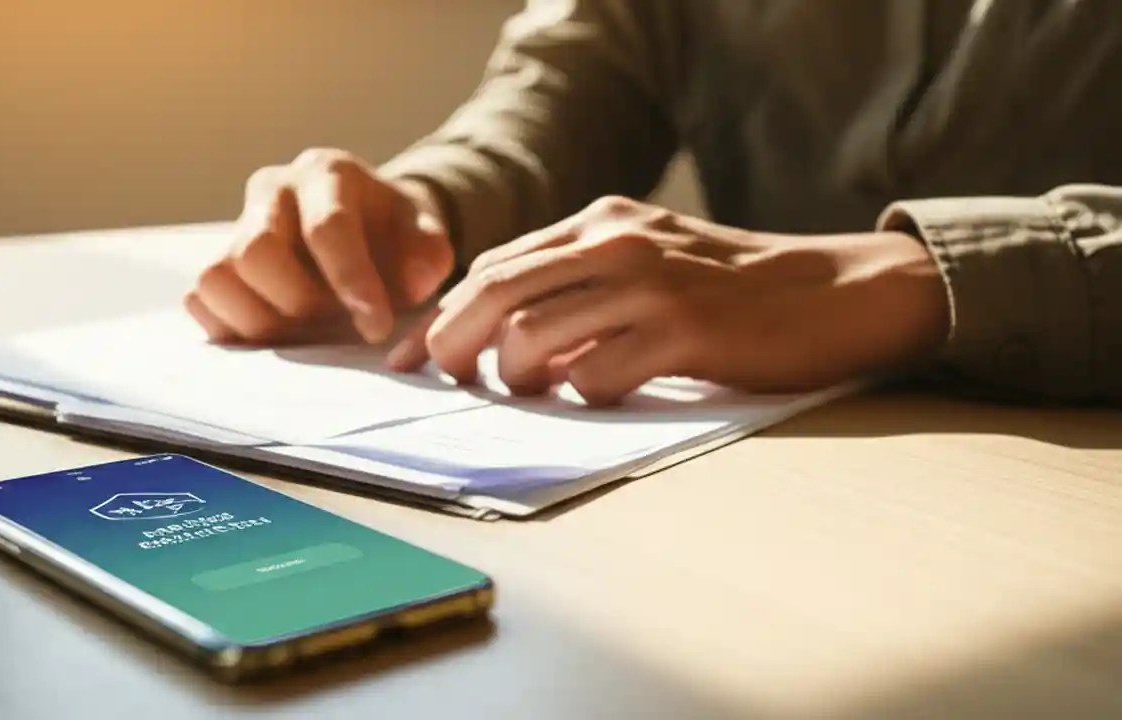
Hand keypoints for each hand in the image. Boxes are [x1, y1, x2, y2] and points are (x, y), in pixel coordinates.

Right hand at [186, 149, 453, 343]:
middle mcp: (272, 189)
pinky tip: (276, 334)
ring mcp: (236, 225)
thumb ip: (429, 256)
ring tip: (303, 331)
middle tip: (333, 323)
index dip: (351, 282)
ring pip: (216, 277)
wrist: (369, 233)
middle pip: (256, 250)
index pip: (327, 227)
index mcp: (327, 173)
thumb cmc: (396, 237)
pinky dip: (232, 327)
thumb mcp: (426, 238)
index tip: (376, 328)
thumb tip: (411, 282)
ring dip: (261, 320)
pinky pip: (199, 300)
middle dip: (298, 301)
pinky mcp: (217, 264)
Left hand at [388, 196, 948, 403]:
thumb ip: (579, 289)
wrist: (833, 292)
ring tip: (536, 392)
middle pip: (493, 292)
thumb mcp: (647, 262)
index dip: (442, 315)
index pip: (493, 266)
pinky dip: (580, 397)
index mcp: (600, 222)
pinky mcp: (683, 331)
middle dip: (450, 344)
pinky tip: (600, 395)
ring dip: (515, 378)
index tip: (408, 358)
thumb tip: (506, 344)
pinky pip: (594, 377)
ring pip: (532, 337)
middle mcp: (615, 242)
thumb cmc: (732, 289)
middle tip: (444, 382)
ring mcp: (649, 284)